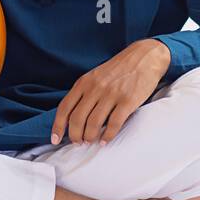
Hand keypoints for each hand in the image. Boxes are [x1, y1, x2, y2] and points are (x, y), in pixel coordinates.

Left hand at [51, 39, 171, 146]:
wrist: (144, 57)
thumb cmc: (118, 69)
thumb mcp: (96, 75)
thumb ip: (84, 92)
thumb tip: (72, 117)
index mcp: (85, 82)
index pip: (65, 108)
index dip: (57, 126)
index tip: (55, 139)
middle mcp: (95, 88)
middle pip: (77, 119)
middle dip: (75, 136)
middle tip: (78, 142)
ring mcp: (112, 94)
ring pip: (93, 124)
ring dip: (90, 137)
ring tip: (91, 141)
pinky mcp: (128, 101)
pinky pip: (113, 124)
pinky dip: (107, 136)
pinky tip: (105, 140)